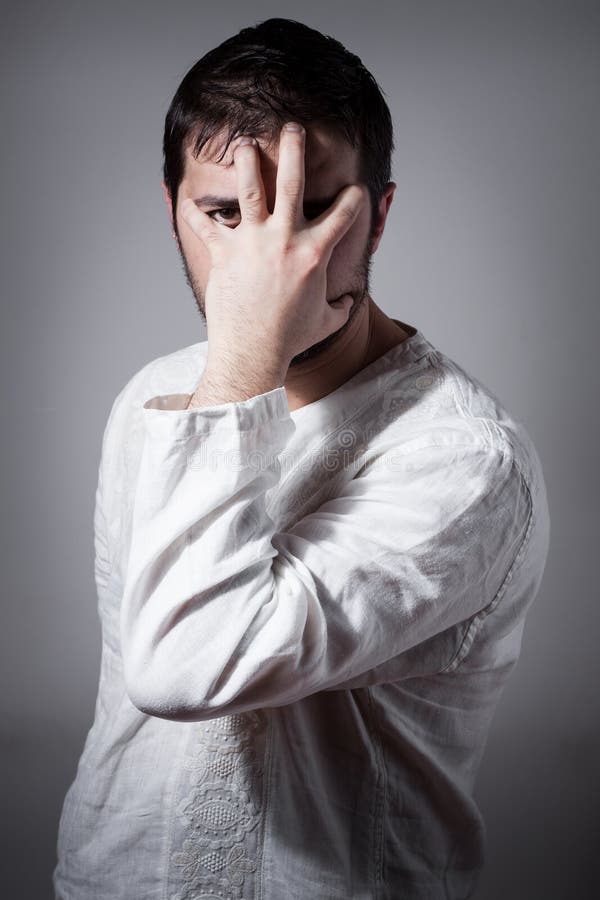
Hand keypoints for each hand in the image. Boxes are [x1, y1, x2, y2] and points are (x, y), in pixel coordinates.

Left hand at [179, 122, 367, 381]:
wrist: (253, 351)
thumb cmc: (291, 339)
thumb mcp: (328, 322)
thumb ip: (342, 306)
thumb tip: (350, 302)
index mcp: (315, 252)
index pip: (344, 212)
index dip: (355, 197)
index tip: (354, 191)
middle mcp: (285, 237)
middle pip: (291, 180)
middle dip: (293, 148)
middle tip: (292, 128)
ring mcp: (252, 241)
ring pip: (249, 188)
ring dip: (246, 162)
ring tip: (244, 144)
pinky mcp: (224, 252)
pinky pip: (205, 225)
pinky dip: (194, 213)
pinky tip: (186, 200)